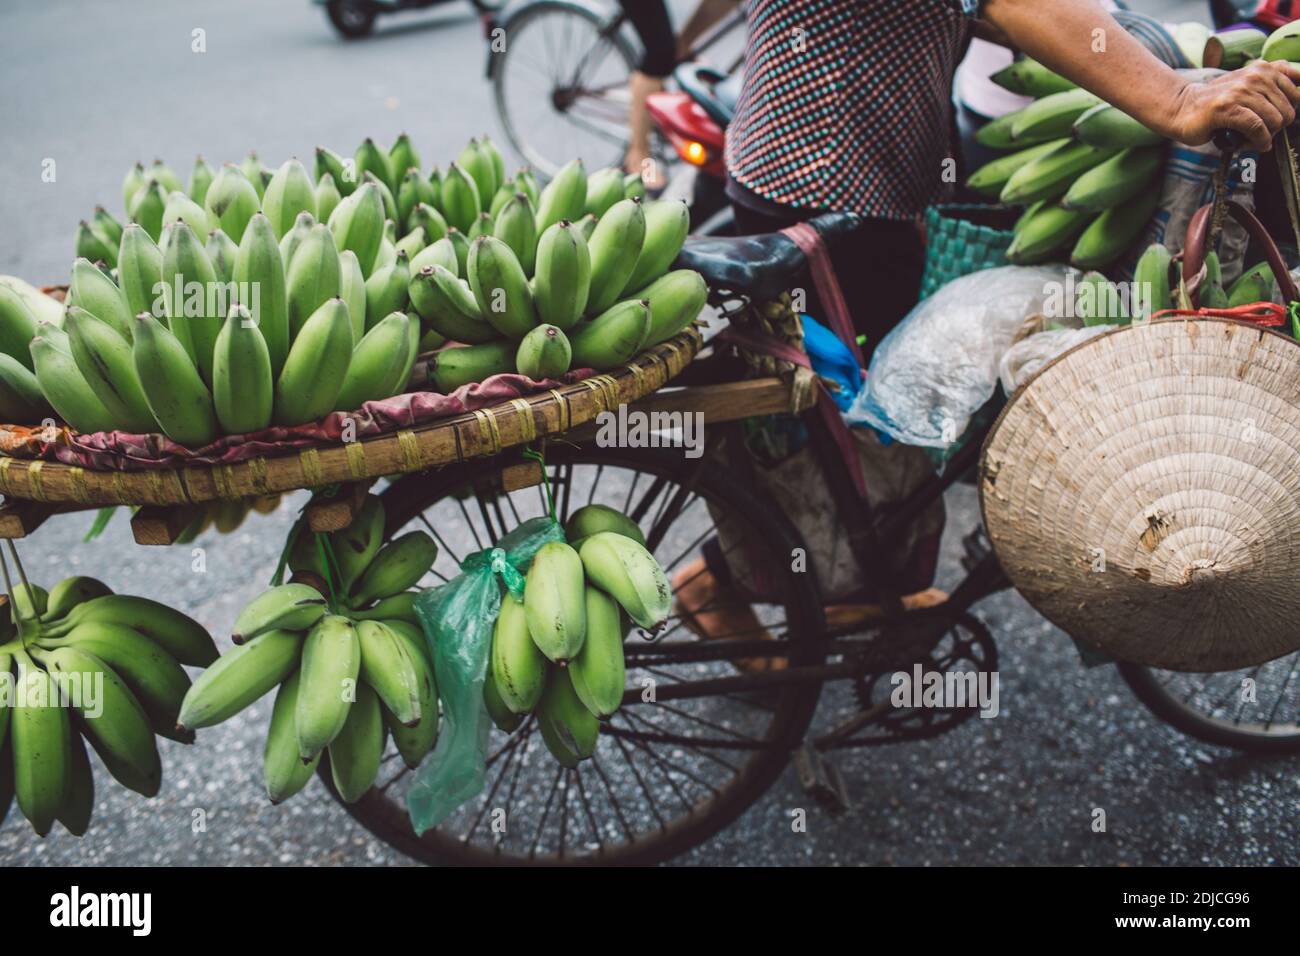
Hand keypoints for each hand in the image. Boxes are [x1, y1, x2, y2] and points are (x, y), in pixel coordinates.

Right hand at [1166, 60, 1299, 150]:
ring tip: (1252, 140)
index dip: (1289, 113)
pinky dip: (1258, 141)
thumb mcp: (1248, 83)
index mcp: (1263, 69)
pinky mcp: (1228, 108)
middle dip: (1276, 128)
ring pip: (1273, 120)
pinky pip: (1257, 128)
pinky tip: (1253, 145)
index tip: (1274, 122)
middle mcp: (1255, 76)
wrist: (1182, 108)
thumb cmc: (1216, 102)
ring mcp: (1241, 91)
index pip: (1297, 92)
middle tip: (1260, 134)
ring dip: (1265, 137)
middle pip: (1287, 110)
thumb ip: (1273, 77)